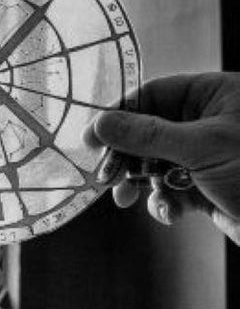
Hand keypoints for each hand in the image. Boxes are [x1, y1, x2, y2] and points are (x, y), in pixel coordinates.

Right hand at [89, 72, 239, 242]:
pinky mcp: (210, 187)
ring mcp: (209, 156)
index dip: (120, 115)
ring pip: (157, 164)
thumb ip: (147, 135)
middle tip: (106, 178)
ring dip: (142, 184)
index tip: (92, 138)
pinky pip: (173, 189)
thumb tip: (102, 123)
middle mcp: (211, 121)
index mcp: (214, 95)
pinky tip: (170, 213)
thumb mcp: (200, 148)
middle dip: (128, 157)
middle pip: (150, 132)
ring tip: (128, 200)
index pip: (154, 95)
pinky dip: (165, 202)